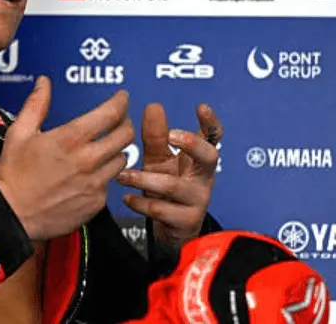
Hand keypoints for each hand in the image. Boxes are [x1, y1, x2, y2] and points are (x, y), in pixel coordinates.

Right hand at [0, 76, 133, 240]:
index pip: (111, 113)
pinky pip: (110, 183)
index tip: (122, 97)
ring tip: (102, 149)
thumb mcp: (20, 133)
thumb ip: (36, 104)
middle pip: (126, 135)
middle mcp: (88, 160)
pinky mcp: (96, 202)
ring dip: (115, 151)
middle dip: (124, 123)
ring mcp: (95, 183)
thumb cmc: (14, 174)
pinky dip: (104, 175)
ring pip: (122, 159)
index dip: (121, 101)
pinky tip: (89, 174)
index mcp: (70, 138)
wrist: (12, 214)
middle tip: (117, 121)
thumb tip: (44, 83)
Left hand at [116, 102, 222, 249]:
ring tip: (123, 175)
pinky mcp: (186, 220)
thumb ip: (156, 136)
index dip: (210, 122)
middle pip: (209, 157)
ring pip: (174, 186)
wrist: (170, 229)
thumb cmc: (166, 188)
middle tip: (171, 134)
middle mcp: (203, 177)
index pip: (212, 137)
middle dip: (192, 143)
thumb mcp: (158, 160)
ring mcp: (198, 200)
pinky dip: (141, 203)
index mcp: (198, 159)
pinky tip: (127, 198)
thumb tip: (154, 106)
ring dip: (145, 179)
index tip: (202, 107)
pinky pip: (161, 209)